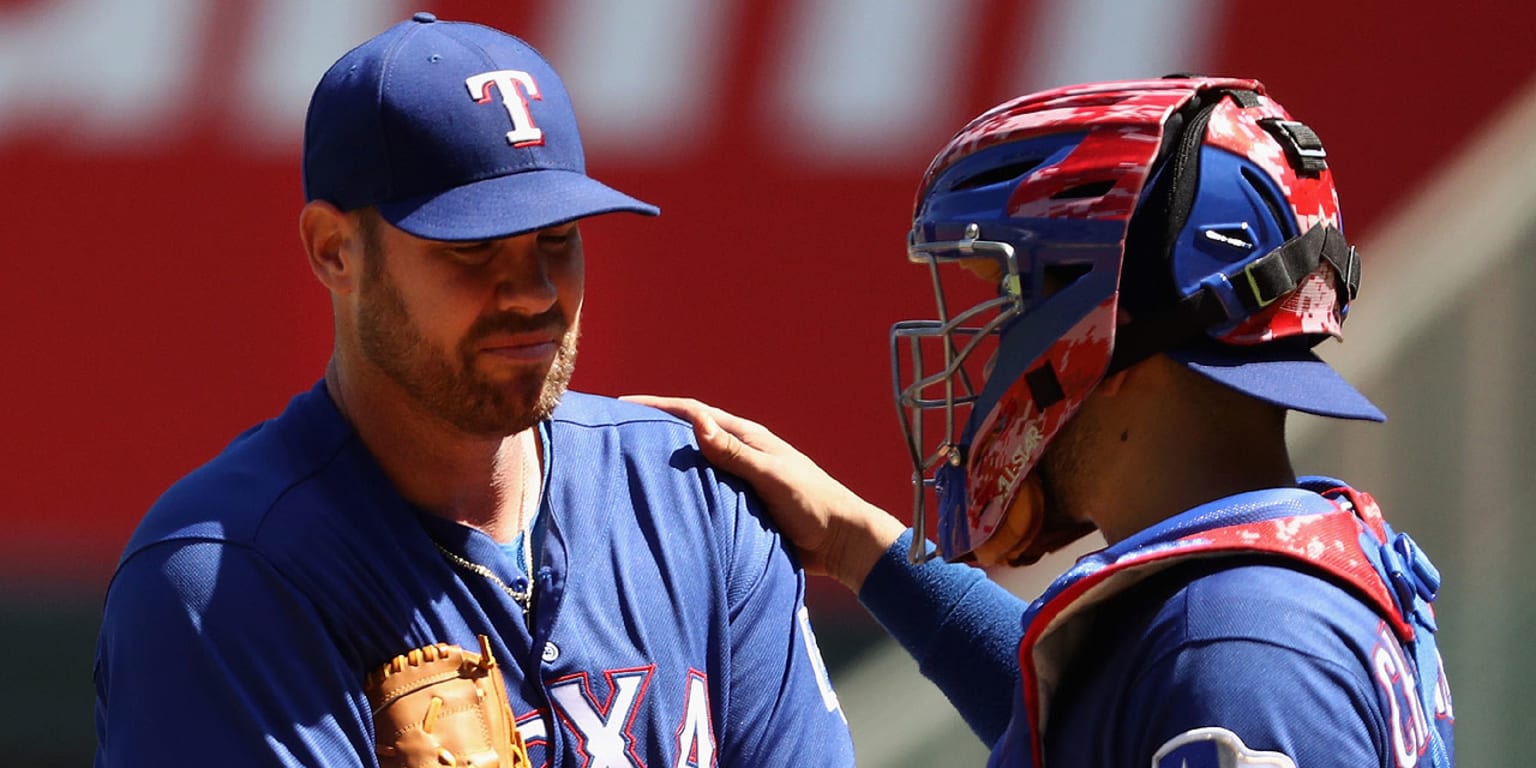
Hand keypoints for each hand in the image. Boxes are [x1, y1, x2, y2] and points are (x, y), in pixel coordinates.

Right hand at [623, 395, 906, 591]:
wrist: (840, 544)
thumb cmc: (813, 504)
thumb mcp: (772, 476)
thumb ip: (735, 453)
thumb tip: (695, 421)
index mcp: (748, 438)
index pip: (695, 414)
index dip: (658, 407)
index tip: (623, 405)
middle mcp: (739, 455)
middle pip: (688, 437)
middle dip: (654, 432)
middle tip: (616, 434)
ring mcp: (738, 482)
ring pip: (693, 468)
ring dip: (665, 465)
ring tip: (627, 467)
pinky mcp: (739, 509)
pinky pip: (702, 498)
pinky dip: (681, 496)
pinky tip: (659, 506)